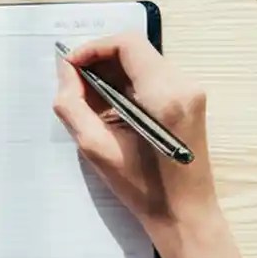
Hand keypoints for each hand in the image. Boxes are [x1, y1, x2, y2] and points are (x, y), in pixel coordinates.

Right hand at [53, 33, 220, 248]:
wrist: (185, 214)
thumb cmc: (142, 187)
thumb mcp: (94, 147)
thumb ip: (72, 104)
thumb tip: (65, 71)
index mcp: (164, 95)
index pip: (127, 44)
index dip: (93, 48)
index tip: (70, 67)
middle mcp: (183, 85)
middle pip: (134, 50)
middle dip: (99, 61)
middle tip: (74, 85)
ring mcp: (191, 91)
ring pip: (141, 61)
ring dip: (111, 72)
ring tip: (90, 100)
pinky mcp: (190, 100)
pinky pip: (151, 76)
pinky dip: (126, 83)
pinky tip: (111, 108)